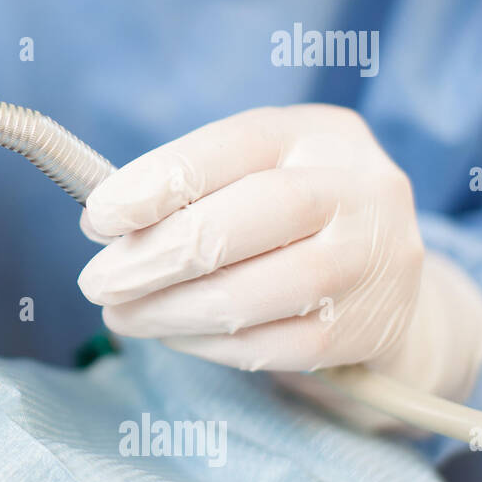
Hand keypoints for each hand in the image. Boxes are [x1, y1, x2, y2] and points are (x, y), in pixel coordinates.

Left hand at [76, 104, 481, 403]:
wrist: (385, 271)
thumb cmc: (289, 212)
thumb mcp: (253, 170)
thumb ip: (189, 187)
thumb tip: (104, 224)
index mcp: (317, 133)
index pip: (229, 147)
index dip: (154, 184)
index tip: (97, 218)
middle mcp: (358, 189)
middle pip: (240, 223)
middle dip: (153, 258)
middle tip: (96, 282)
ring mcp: (373, 262)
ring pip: (250, 295)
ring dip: (168, 311)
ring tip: (121, 315)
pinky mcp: (367, 328)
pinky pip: (269, 347)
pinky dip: (204, 345)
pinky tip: (170, 334)